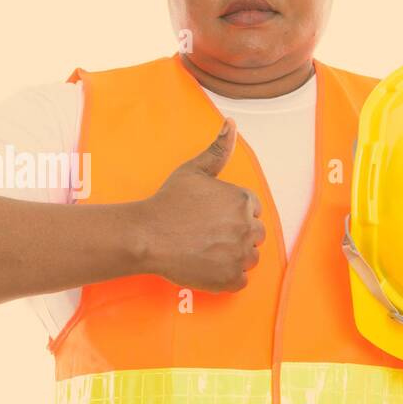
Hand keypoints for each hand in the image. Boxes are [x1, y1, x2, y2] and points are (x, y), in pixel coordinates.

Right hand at [138, 117, 264, 292]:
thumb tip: (232, 123)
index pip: (251, 210)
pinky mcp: (231, 279)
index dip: (231, 214)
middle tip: (207, 236)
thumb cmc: (168, 202)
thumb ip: (218, 149)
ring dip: (233, 257)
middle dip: (236, 236)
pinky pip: (240, 280)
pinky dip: (226, 277)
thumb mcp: (193, 171)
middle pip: (254, 235)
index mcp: (242, 200)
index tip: (211, 219)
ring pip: (249, 258)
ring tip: (206, 251)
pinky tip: (207, 267)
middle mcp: (247, 227)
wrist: (148, 236)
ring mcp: (240, 255)